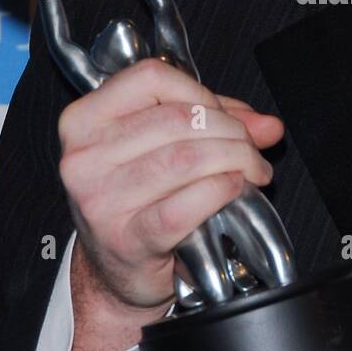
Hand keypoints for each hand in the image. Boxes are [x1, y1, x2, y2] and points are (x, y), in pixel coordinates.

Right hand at [58, 57, 283, 308]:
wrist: (115, 272)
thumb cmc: (135, 202)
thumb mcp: (159, 147)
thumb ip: (212, 123)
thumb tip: (267, 124)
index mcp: (84, 120)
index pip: (151, 78)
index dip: (200, 91)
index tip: (224, 114)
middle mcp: (85, 158)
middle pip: (177, 118)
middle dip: (231, 130)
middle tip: (252, 148)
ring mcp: (102, 199)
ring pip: (188, 157)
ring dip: (236, 159)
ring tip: (253, 170)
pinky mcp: (128, 238)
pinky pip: (189, 202)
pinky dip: (223, 189)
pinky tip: (235, 190)